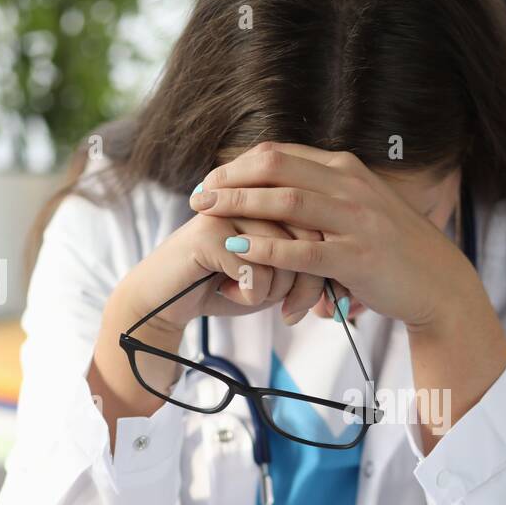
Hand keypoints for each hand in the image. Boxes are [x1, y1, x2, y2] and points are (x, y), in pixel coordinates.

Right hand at [113, 210, 320, 337]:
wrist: (167, 299)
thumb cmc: (227, 285)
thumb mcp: (277, 277)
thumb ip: (307, 267)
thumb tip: (338, 282)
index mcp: (272, 196)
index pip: (322, 224)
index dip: (324, 269)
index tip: (311, 303)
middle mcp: (253, 194)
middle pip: (309, 236)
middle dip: (308, 285)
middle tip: (291, 310)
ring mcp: (228, 209)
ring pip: (284, 253)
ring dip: (276, 290)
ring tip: (251, 294)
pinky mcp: (208, 232)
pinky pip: (254, 269)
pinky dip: (250, 293)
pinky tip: (228, 290)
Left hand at [189, 142, 481, 329]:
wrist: (439, 285)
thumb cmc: (395, 252)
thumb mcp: (361, 209)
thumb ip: (325, 196)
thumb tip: (280, 191)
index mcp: (347, 170)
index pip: (281, 153)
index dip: (239, 164)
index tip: (211, 180)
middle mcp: (350, 186)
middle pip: (276, 167)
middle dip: (230, 179)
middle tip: (198, 195)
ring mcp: (356, 220)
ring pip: (285, 202)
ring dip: (240, 206)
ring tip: (207, 214)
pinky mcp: (358, 257)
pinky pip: (303, 250)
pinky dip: (267, 250)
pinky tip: (239, 251)